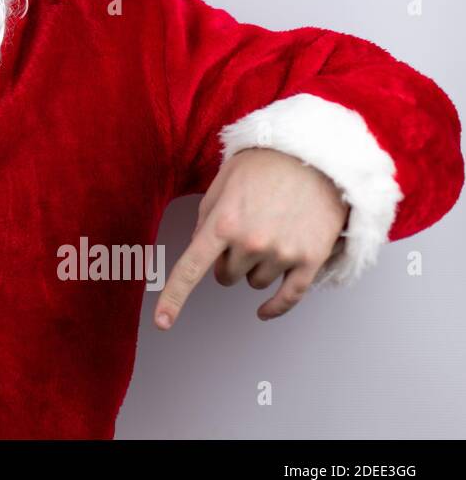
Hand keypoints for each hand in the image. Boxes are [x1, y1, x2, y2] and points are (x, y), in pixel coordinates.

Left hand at [154, 147, 348, 328]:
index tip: (162, 322)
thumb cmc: (265, 165)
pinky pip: (289, 297)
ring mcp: (282, 253)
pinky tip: (263, 311)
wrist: (318, 156)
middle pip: (225, 276)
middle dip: (227, 261)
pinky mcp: (310, 260)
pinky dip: (275, 307)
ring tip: (269, 234)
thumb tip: (200, 250)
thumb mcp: (223, 183)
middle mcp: (251, 243)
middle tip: (242, 234)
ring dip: (255, 269)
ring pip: (254, 284)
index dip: (174, 298)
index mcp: (223, 223)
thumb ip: (207, 219)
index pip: (191, 269)